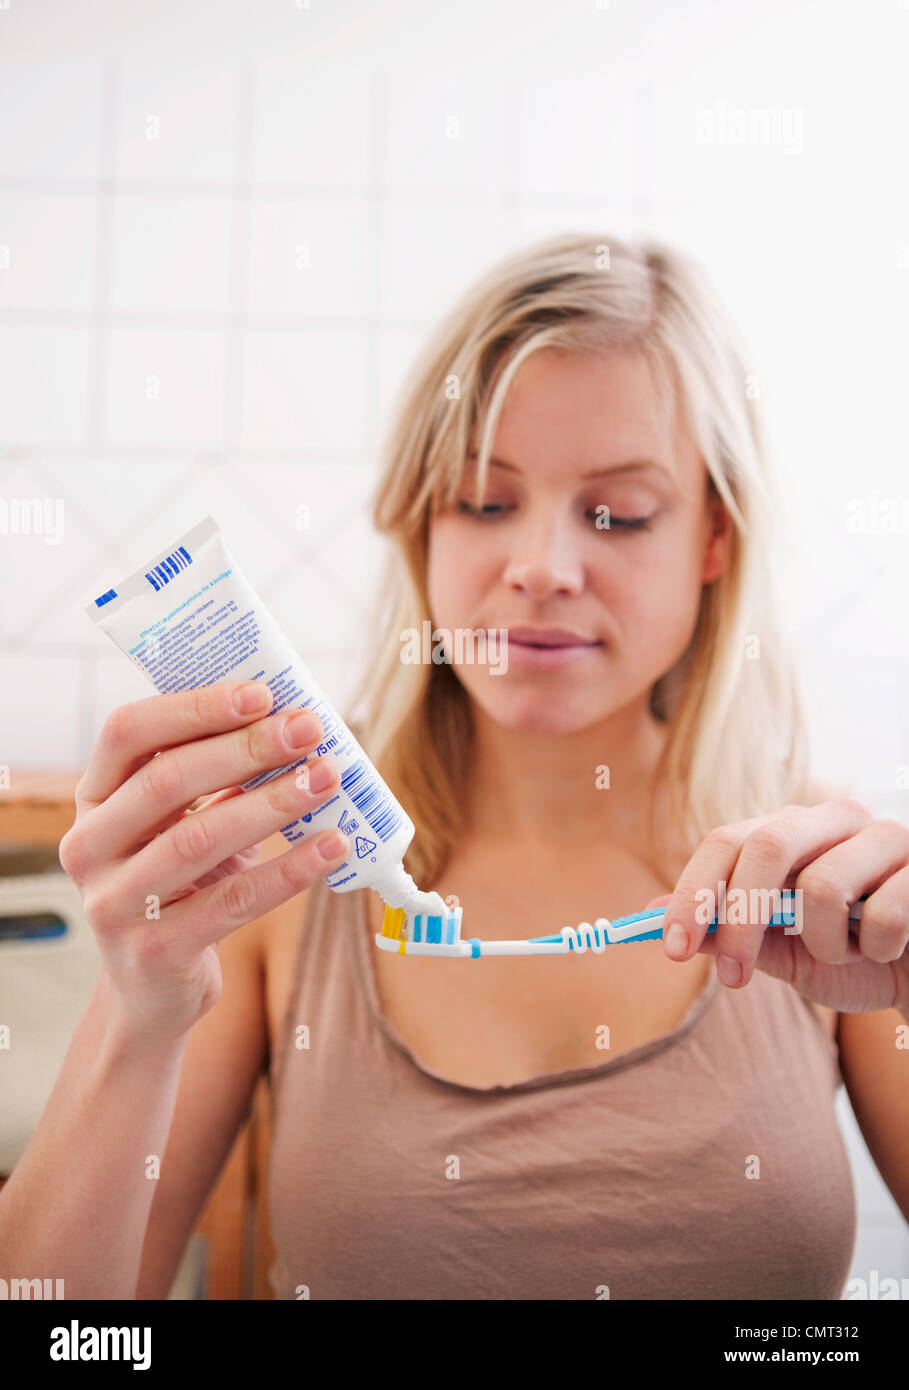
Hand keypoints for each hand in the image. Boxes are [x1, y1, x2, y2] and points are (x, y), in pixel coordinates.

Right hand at [59, 681, 349, 1043]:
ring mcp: (114, 902)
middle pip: (166, 780)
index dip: (194, 708)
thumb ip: (217, 775)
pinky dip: (289, 870)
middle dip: (246, 749)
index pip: (127, 732)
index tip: (261, 693)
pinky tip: (333, 847)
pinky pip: (232, 902)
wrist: (152, 989)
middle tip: (309, 730)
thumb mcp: (181, 824)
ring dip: (272, 804)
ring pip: (198, 840)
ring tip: (328, 779)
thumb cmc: (181, 883)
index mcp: (94, 797)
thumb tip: (294, 719)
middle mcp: (90, 845)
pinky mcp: (154, 951)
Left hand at [644, 798, 908, 1013]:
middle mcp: (834, 820)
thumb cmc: (854, 958)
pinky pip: (881, 914)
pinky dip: (874, 951)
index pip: (726, 841)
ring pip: (822, 886)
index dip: (693, 892)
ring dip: (823, 945)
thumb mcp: (784, 952)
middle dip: (740, 918)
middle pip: (766, 844)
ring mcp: (884, 835)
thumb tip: (647, 917)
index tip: (671, 948)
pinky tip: (887, 950)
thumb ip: (725, 931)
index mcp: (791, 831)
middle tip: (732, 979)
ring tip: (845, 954)